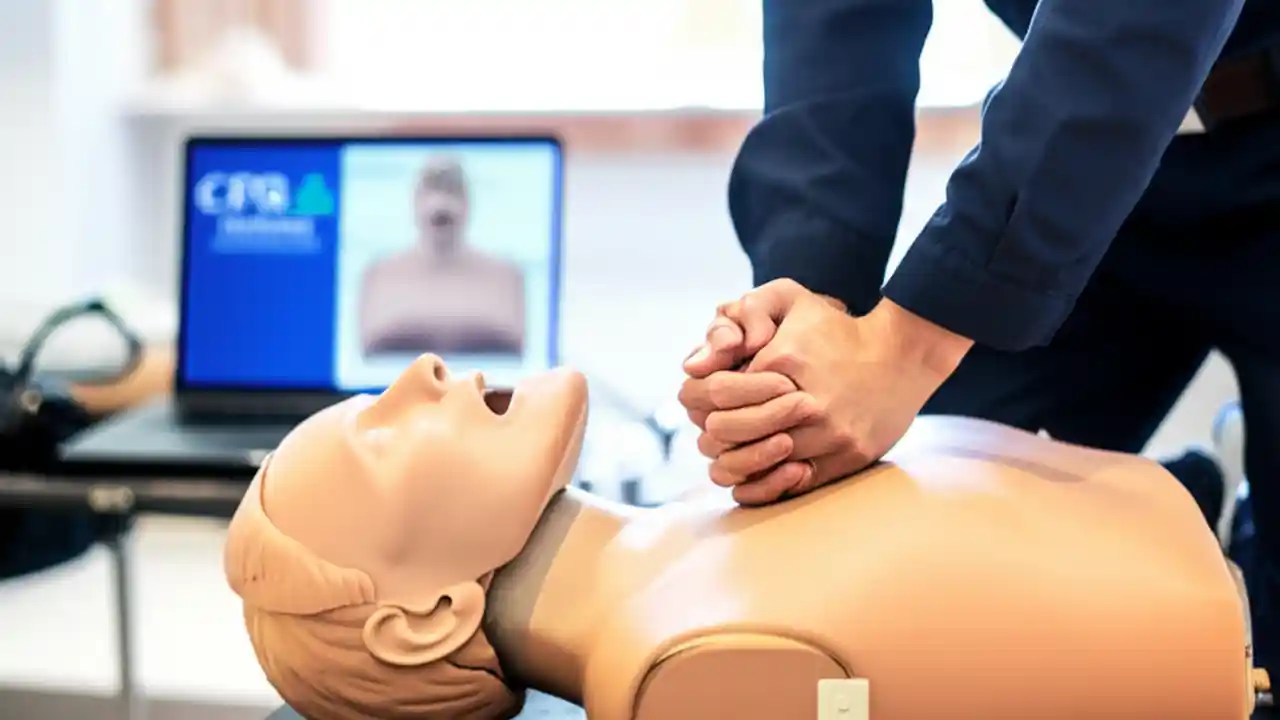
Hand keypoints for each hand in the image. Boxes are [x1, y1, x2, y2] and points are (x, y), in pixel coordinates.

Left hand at [695, 289, 972, 504]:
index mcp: (783, 362)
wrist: (903, 355)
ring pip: (756, 463)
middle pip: (728, 431)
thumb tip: (700, 360)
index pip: (716, 390)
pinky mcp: (846, 459)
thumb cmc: (838, 328)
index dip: (701, 395)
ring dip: (737, 459)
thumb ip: (745, 312)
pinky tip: (759, 471)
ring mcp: (828, 435)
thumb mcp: (792, 299)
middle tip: (712, 428)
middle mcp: (805, 402)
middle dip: (713, 428)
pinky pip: (791, 484)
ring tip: (732, 450)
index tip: (703, 397)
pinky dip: (768, 482)